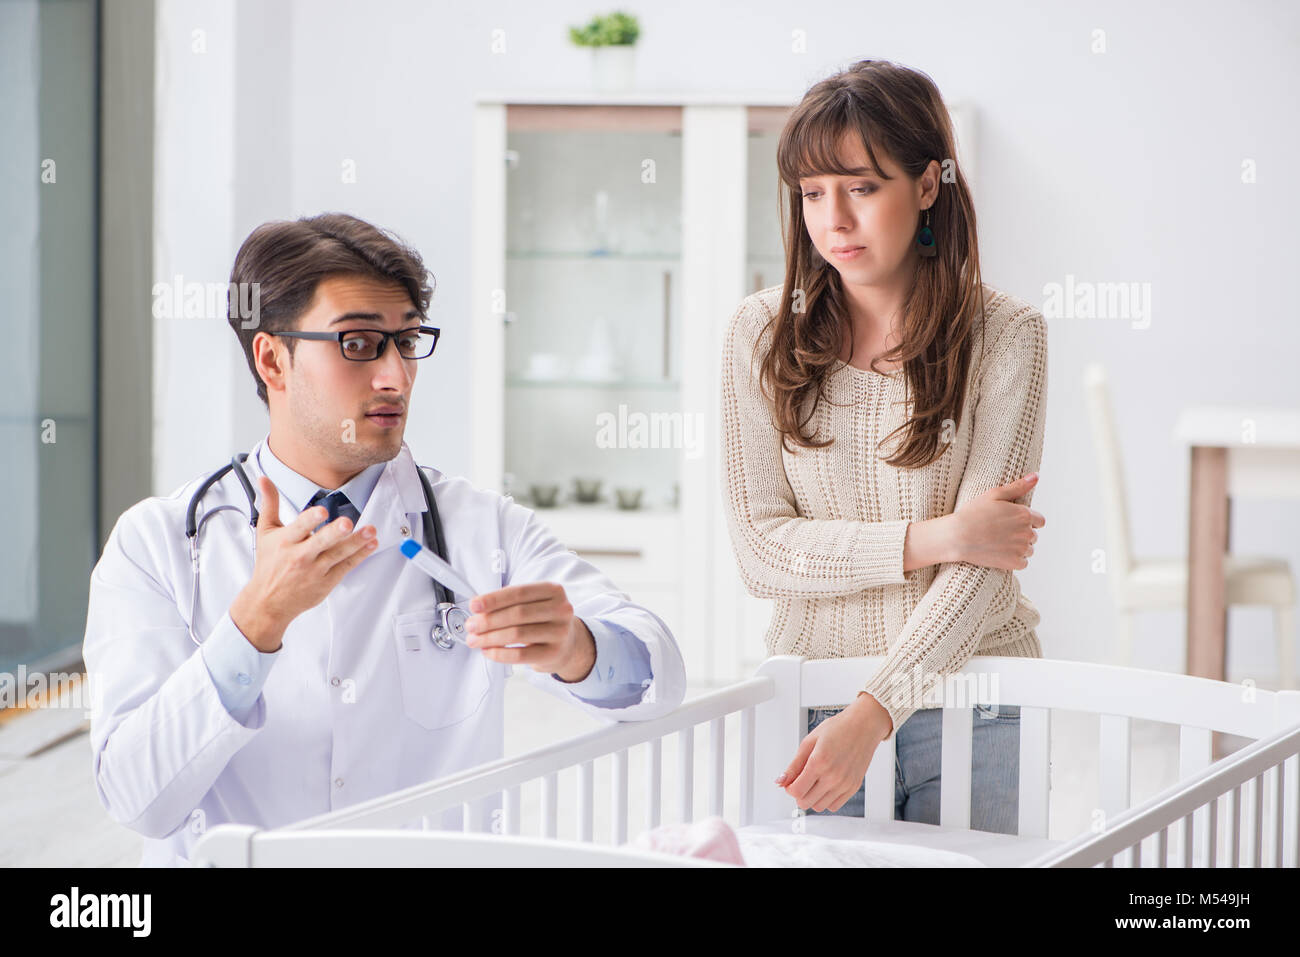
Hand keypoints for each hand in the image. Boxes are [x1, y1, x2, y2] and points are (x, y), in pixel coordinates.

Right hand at [230, 476, 378, 651]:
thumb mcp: (265, 532)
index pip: (299, 528)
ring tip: (371, 532)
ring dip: (356, 542)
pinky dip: (360, 555)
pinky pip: (346, 566)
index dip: (310, 520)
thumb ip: (269, 503)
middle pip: (321, 542)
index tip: (321, 512)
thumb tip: (264, 479)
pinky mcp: (327, 582)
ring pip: (338, 554)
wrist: (268, 602)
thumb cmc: (269, 565)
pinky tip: (371, 544)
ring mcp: (315, 570)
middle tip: (347, 523)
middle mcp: (301, 556)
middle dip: (335, 533)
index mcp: (285, 541)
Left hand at [464, 583, 595, 680]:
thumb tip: (478, 611)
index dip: (494, 599)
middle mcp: (561, 609)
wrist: (567, 643)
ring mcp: (560, 632)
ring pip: (517, 634)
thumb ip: (509, 602)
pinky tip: (488, 651)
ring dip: (490, 638)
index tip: (474, 605)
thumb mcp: (532, 603)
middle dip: (488, 620)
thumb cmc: (542, 619)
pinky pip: (520, 655)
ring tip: (474, 640)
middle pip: (517, 614)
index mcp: (553, 591)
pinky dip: (499, 653)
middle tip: (471, 626)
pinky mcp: (553, 653)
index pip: (519, 592)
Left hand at [776, 693, 891, 812]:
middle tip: (801, 780)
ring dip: (812, 797)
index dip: (789, 788)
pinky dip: (826, 799)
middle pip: (805, 802)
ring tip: (815, 780)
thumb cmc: (838, 729)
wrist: (863, 726)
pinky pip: (834, 806)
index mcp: (819, 762)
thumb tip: (781, 781)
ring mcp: (844, 784)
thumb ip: (794, 765)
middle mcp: (833, 776)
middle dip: (799, 793)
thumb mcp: (809, 742)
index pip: (796, 791)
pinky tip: (826, 785)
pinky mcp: (853, 788)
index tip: (790, 781)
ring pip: (819, 807)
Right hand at [951, 473, 1044, 570]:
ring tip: (999, 543)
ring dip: (1018, 548)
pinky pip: (1023, 563)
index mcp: (1024, 514)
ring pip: (1028, 550)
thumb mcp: (994, 494)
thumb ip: (1018, 487)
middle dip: (1021, 534)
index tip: (1011, 522)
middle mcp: (1027, 532)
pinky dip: (1014, 560)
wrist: (957, 537)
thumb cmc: (973, 513)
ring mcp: (1021, 549)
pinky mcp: (1014, 563)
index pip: (1039, 521)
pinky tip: (1000, 553)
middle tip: (1001, 533)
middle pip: (1033, 536)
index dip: (1026, 521)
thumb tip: (1036, 476)